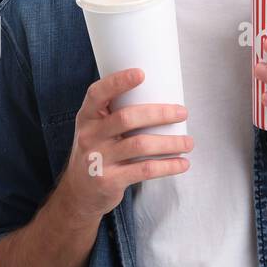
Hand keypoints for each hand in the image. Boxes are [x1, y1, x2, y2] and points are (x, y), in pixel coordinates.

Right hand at [54, 68, 192, 219]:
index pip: (97, 94)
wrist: (78, 193)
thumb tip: (159, 96)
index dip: (118, 82)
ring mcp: (98, 159)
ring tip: (188, 142)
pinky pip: (144, 170)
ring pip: (140, 144)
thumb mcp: (95, 131)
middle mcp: (89, 136)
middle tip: (182, 113)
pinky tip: (182, 163)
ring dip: (170, 142)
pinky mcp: (109, 181)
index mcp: (86, 118)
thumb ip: (115, 115)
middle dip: (159, 114)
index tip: (141, 73)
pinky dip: (167, 166)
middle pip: (126, 118)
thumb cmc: (97, 152)